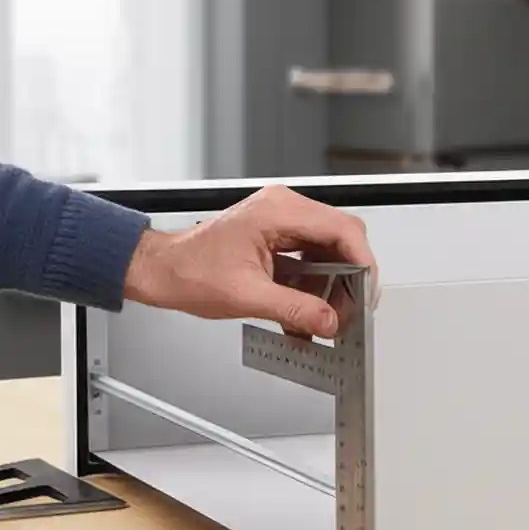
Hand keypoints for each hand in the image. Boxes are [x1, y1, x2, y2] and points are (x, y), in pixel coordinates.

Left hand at [122, 185, 376, 337]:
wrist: (162, 270)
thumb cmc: (188, 270)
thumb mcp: (245, 296)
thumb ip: (294, 309)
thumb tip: (328, 320)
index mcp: (278, 211)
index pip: (341, 229)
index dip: (362, 262)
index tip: (366, 291)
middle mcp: (284, 209)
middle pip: (342, 237)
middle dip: (351, 276)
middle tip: (351, 309)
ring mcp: (283, 221)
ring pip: (331, 250)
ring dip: (335, 284)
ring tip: (328, 315)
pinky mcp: (280, 237)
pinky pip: (313, 258)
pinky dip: (317, 285)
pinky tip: (310, 309)